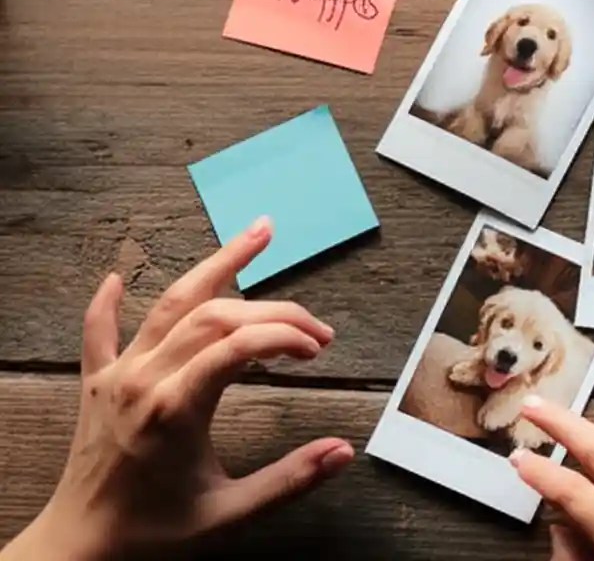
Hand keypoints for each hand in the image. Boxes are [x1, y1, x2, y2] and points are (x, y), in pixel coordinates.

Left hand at [1, 217, 352, 560]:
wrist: (79, 551)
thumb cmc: (152, 534)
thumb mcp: (230, 514)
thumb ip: (289, 480)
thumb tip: (343, 451)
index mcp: (176, 407)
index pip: (241, 345)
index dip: (288, 337)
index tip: (321, 350)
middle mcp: (145, 379)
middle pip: (217, 317)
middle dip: (276, 313)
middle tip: (317, 331)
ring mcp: (118, 377)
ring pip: (168, 304)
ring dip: (216, 265)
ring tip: (256, 234)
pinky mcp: (96, 386)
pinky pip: (98, 332)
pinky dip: (107, 303)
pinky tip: (115, 278)